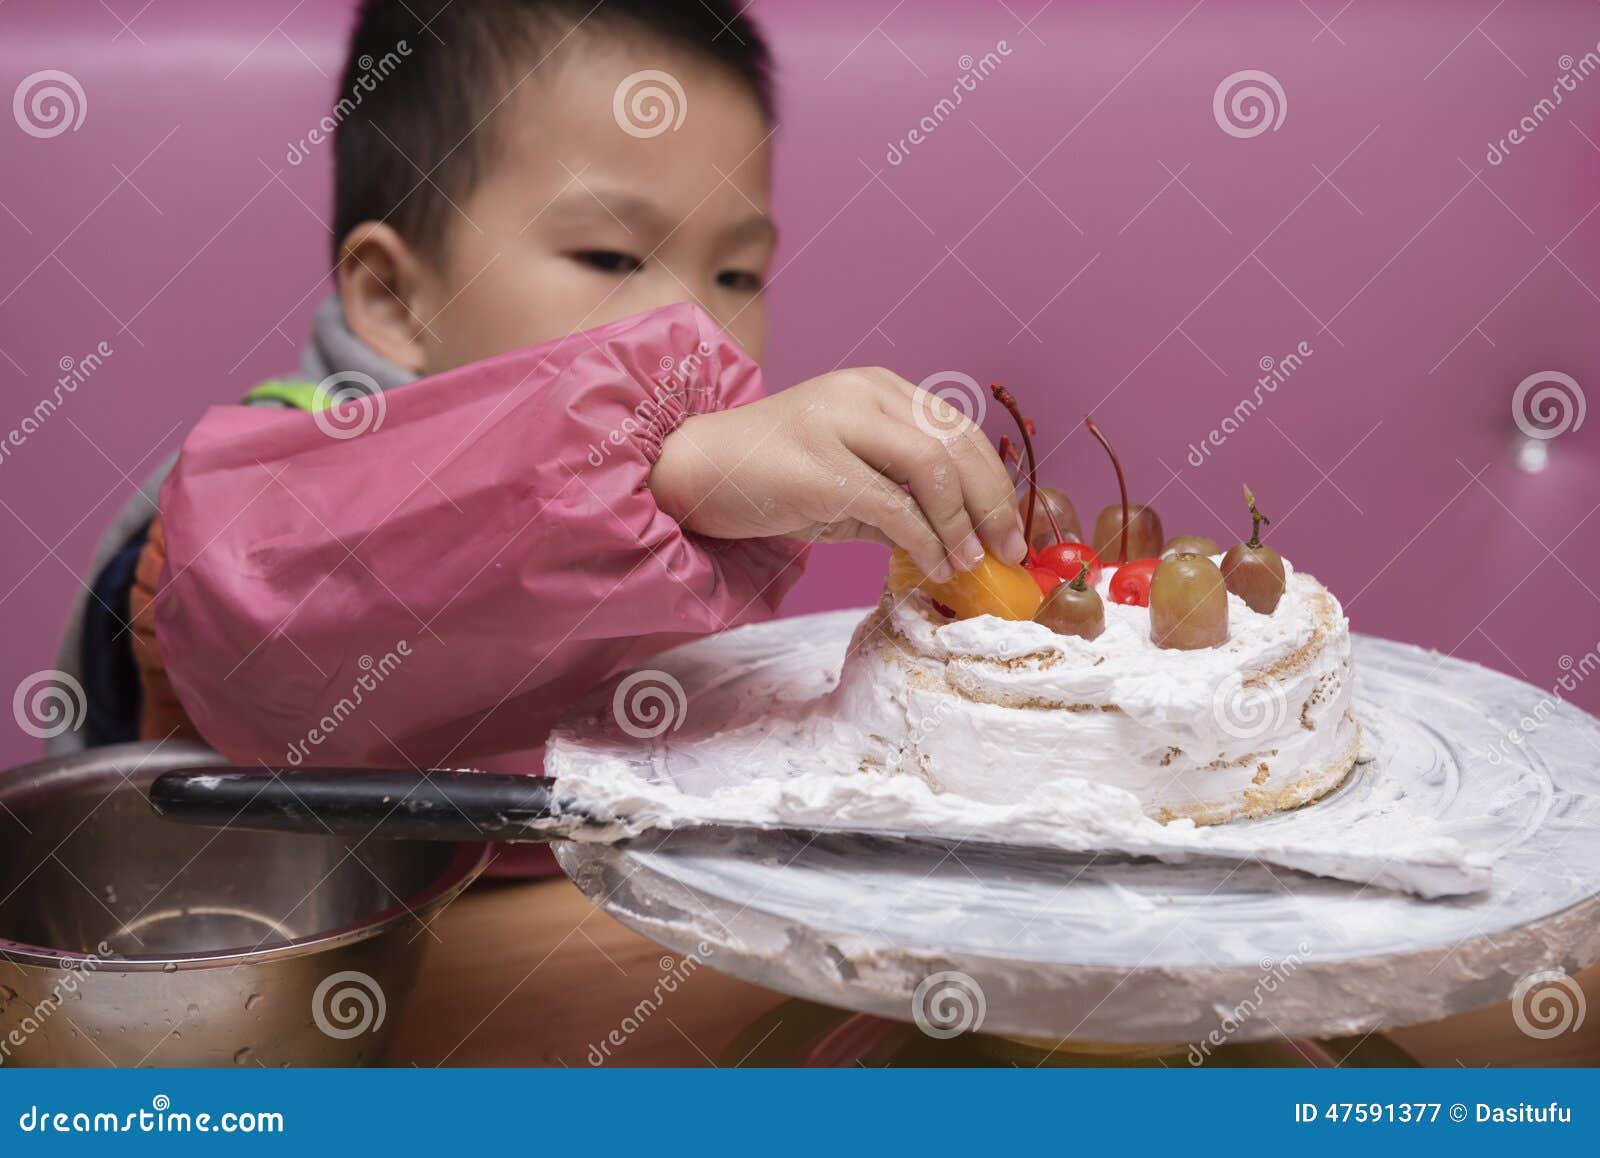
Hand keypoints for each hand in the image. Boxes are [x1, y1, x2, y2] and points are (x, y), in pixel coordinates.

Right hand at [650, 368, 1026, 581]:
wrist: (695, 471)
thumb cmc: (774, 478)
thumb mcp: (849, 476)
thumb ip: (902, 493)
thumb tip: (966, 540)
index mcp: (879, 389)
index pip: (959, 429)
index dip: (996, 481)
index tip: (1011, 528)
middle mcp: (864, 395)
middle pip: (956, 445)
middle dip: (993, 504)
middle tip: (1008, 552)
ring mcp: (839, 425)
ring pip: (933, 467)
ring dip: (962, 524)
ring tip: (971, 562)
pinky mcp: (819, 468)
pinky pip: (893, 506)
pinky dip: (925, 542)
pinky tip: (934, 567)